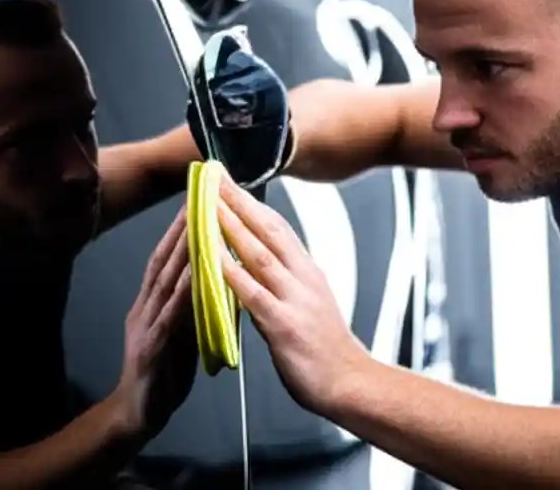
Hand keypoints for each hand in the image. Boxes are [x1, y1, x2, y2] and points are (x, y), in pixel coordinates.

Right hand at [113, 206, 197, 438]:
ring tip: (199, 225)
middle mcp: (145, 308)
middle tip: (198, 197)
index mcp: (152, 303)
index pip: (166, 259)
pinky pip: (169, 318)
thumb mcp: (180, 332)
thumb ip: (192, 306)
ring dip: (181, 253)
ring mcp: (145, 327)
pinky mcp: (150, 349)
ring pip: (164, 283)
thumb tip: (215, 279)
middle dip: (180, 229)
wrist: (138, 415)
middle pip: (163, 262)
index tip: (197, 200)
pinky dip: (182, 294)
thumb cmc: (163, 373)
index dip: (180, 229)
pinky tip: (195, 276)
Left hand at [214, 171, 369, 417]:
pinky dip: (231, 272)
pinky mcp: (284, 325)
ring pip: (259, 254)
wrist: (350, 383)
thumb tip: (258, 257)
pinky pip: (253, 293)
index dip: (252, 202)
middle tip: (215, 177)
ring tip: (209, 205)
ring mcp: (294, 299)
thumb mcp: (310, 299)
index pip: (277, 226)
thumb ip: (287, 277)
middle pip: (268, 229)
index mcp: (307, 270)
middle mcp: (303, 277)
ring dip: (232, 228)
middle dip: (239, 201)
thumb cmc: (326, 347)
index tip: (230, 181)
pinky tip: (213, 259)